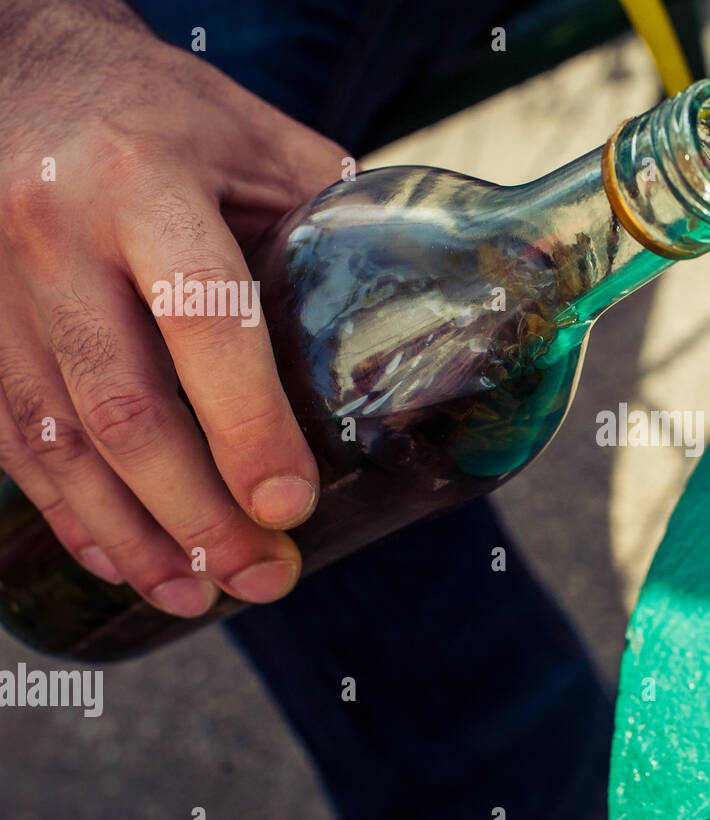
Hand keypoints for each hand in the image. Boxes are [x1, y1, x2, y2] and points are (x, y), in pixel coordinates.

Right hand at [0, 0, 346, 615]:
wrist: (12, 68)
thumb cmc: (156, 109)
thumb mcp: (253, 138)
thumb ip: (324, 223)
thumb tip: (405, 317)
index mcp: (145, 184)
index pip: (203, 321)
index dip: (247, 426)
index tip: (288, 505)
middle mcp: (55, 237)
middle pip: (124, 406)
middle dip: (198, 513)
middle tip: (264, 576)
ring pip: (58, 441)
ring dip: (133, 536)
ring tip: (200, 596)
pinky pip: (11, 439)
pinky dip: (70, 512)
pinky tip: (124, 561)